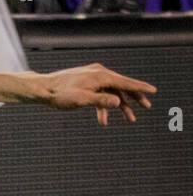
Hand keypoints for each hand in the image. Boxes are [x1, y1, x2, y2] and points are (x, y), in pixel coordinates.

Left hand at [31, 64, 155, 125]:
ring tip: (130, 119)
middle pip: (121, 86)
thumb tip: (118, 102)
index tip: (153, 91)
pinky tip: (103, 121)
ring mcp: (93, 78)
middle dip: (134, 98)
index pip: (125, 82)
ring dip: (120, 105)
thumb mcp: (81, 99)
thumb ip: (101, 101)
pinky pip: (100, 95)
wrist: (43, 89)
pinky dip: (103, 107)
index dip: (140, 88)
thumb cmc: (60, 94)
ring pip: (112, 92)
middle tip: (146, 107)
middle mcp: (99, 74)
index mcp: (101, 76)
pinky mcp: (86, 84)